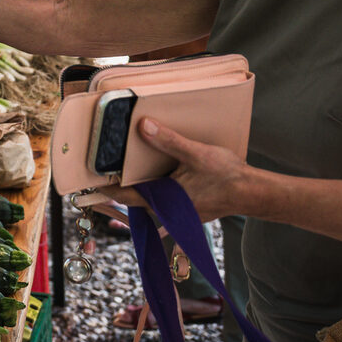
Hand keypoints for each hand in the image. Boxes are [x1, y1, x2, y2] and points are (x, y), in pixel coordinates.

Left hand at [103, 117, 255, 222]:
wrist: (252, 193)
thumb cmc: (226, 176)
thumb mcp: (195, 153)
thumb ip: (168, 141)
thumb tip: (142, 126)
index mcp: (163, 199)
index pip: (124, 195)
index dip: (105, 186)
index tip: (89, 178)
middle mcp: (166, 211)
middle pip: (134, 200)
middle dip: (118, 188)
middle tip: (103, 171)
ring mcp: (176, 214)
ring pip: (148, 203)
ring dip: (137, 191)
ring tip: (126, 174)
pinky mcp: (186, 212)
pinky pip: (162, 205)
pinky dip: (154, 194)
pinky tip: (156, 181)